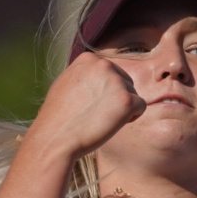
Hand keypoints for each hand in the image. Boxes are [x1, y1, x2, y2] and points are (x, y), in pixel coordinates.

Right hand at [26, 51, 145, 162]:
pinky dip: (131, 117)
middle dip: (116, 98)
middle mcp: (104, 64)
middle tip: (97, 114)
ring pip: (133, 94)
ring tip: (101, 120)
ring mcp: (116, 81)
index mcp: (89, 58)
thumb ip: (85, 74)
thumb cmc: (58, 116)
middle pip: (125, 81)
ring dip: (123, 109)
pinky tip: (113, 125)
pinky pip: (140, 106)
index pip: (111, 71)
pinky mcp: (127, 100)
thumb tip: (100, 71)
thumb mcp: (67, 82)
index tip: (90, 103)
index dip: (105, 90)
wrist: (55, 138)